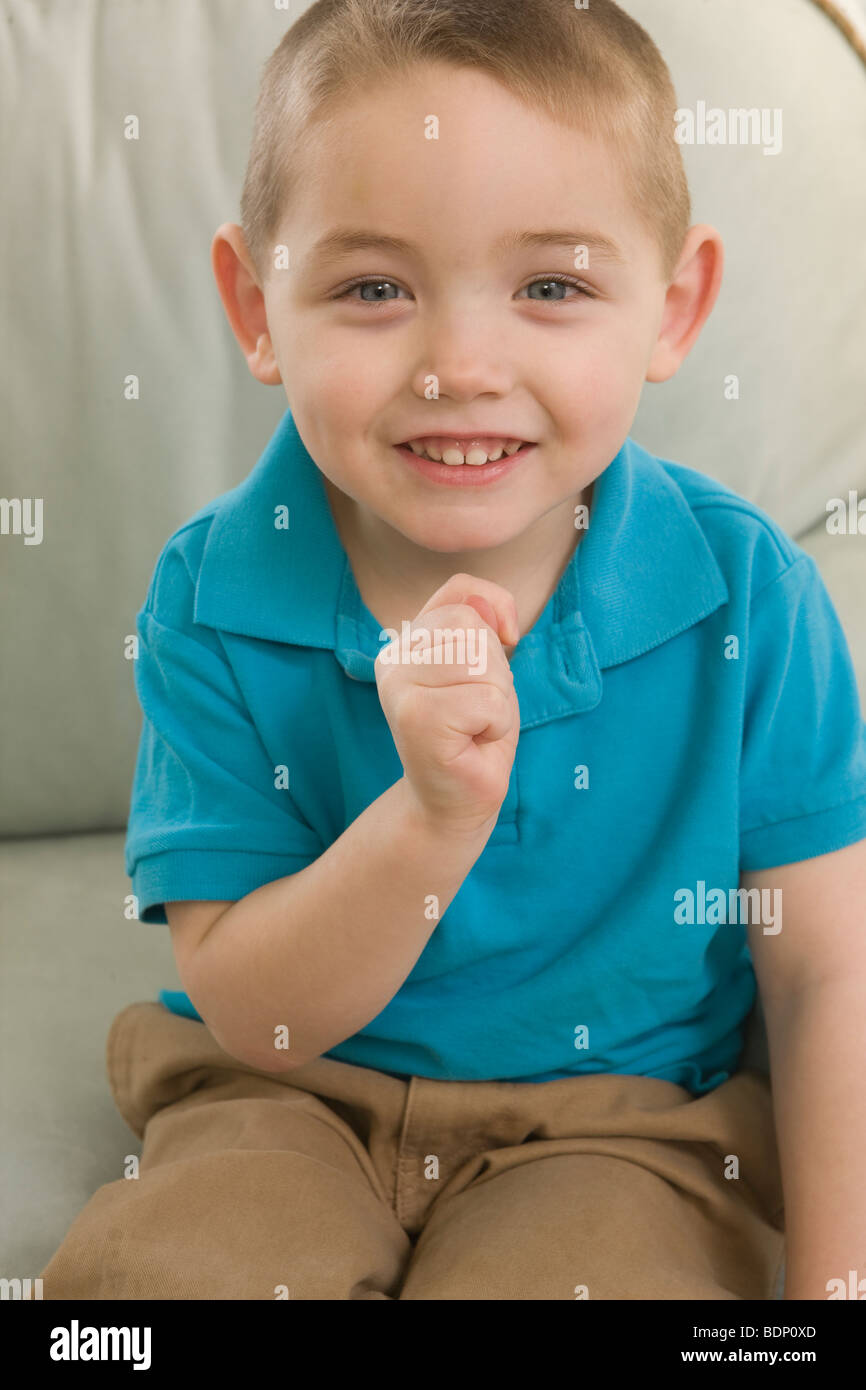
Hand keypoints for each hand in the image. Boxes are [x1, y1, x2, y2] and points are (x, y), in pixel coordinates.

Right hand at [375, 573, 520, 837]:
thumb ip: (481, 618)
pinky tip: (471, 744)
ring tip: (473, 726)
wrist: (456, 801)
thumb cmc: (475, 732)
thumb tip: (488, 607)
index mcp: (404, 640)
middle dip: (495, 672)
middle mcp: (392, 658)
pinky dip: (495, 725)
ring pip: (483, 663)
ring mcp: (398, 687)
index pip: (462, 593)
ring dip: (496, 700)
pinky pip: (488, 701)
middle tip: (475, 712)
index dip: (493, 626)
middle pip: (474, 627)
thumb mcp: (487, 662)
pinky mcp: (415, 717)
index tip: (486, 671)